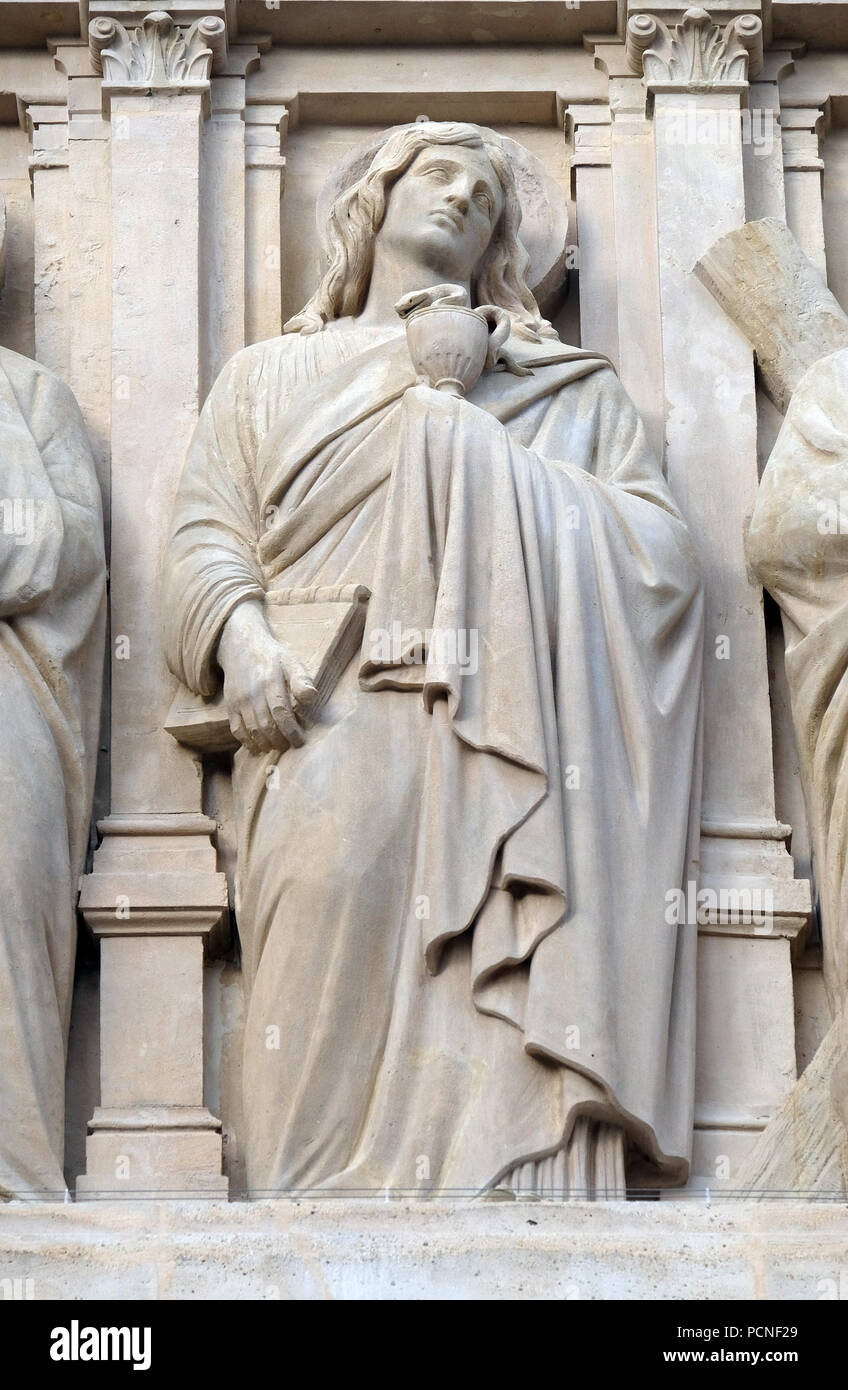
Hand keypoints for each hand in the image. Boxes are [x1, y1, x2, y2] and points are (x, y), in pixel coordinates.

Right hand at [216, 600, 317, 753]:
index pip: (281, 713)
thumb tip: (312, 697)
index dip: (291, 731)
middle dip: (280, 740)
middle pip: (266, 725)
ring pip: (252, 730)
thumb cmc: (272, 658)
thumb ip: (301, 680)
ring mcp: (239, 701)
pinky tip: (258, 747)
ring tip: (277, 747)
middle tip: (290, 746)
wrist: (241, 647)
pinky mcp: (230, 706)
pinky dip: (247, 742)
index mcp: (270, 682)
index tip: (300, 741)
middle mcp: (252, 693)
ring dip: (265, 743)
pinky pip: (236, 729)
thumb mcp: (290, 661)